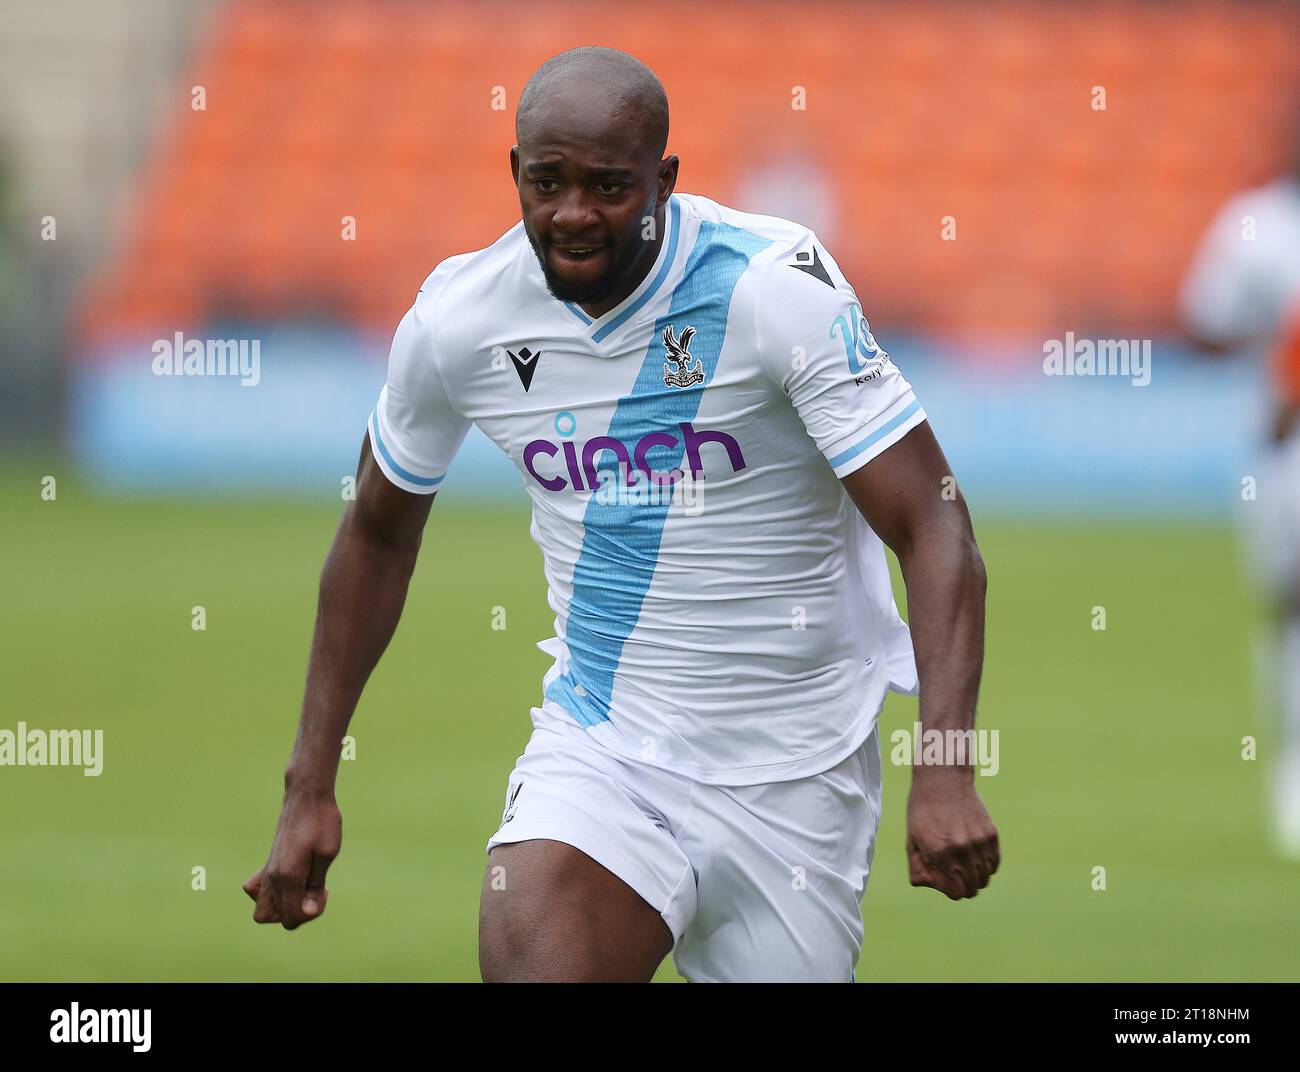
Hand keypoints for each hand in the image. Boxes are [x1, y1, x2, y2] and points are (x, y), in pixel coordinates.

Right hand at [244, 788, 341, 928]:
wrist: (307, 796)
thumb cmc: (321, 821)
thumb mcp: (327, 853)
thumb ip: (315, 886)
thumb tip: (307, 913)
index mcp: (287, 876)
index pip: (292, 917)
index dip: (312, 912)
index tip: (324, 890)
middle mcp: (271, 877)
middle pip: (276, 918)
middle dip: (298, 913)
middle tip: (314, 891)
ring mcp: (266, 871)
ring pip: (262, 909)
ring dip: (283, 907)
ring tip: (302, 888)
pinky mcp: (267, 863)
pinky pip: (255, 889)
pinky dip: (271, 894)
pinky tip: (289, 880)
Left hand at [906, 768, 998, 899]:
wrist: (942, 780)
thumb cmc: (922, 811)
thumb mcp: (912, 840)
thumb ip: (919, 868)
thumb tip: (934, 886)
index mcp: (939, 853)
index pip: (955, 892)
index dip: (949, 891)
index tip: (945, 880)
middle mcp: (962, 849)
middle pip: (973, 889)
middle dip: (963, 887)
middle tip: (955, 875)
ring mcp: (979, 842)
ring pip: (985, 877)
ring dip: (976, 877)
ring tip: (965, 864)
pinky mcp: (991, 834)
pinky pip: (994, 863)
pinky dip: (986, 865)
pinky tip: (975, 856)